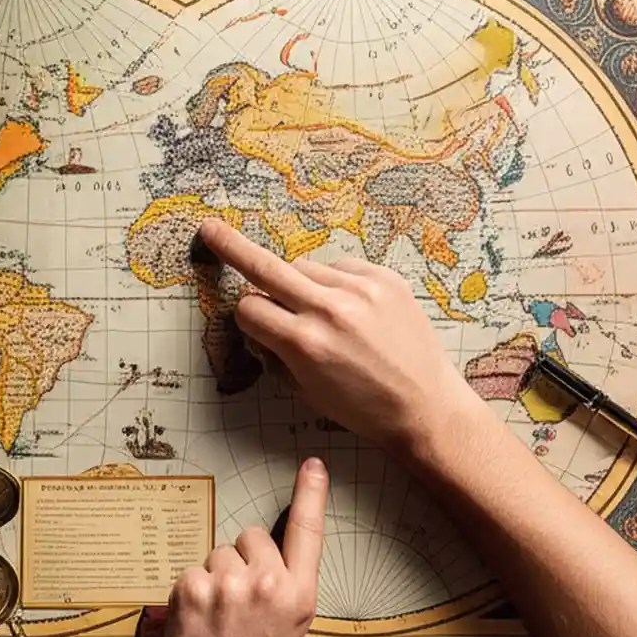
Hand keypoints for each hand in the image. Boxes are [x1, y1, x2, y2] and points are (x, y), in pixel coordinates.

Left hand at [163, 458, 327, 636]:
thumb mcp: (288, 625)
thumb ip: (285, 585)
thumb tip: (269, 552)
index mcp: (297, 596)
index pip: (307, 533)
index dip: (310, 495)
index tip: (311, 467)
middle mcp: (266, 585)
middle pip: (251, 536)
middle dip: (243, 557)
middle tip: (240, 598)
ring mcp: (228, 585)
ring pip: (218, 552)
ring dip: (216, 575)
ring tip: (219, 613)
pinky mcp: (194, 587)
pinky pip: (193, 569)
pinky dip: (192, 590)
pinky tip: (200, 616)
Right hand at [197, 219, 478, 456]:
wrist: (425, 405)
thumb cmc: (363, 408)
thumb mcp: (305, 390)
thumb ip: (276, 350)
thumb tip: (258, 318)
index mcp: (304, 343)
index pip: (249, 308)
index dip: (249, 319)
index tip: (255, 323)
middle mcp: (329, 310)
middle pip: (265, 266)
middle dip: (233, 247)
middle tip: (211, 229)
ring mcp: (360, 289)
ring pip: (304, 266)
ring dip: (299, 283)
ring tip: (322, 311)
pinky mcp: (385, 277)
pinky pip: (340, 266)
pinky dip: (334, 282)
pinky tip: (349, 307)